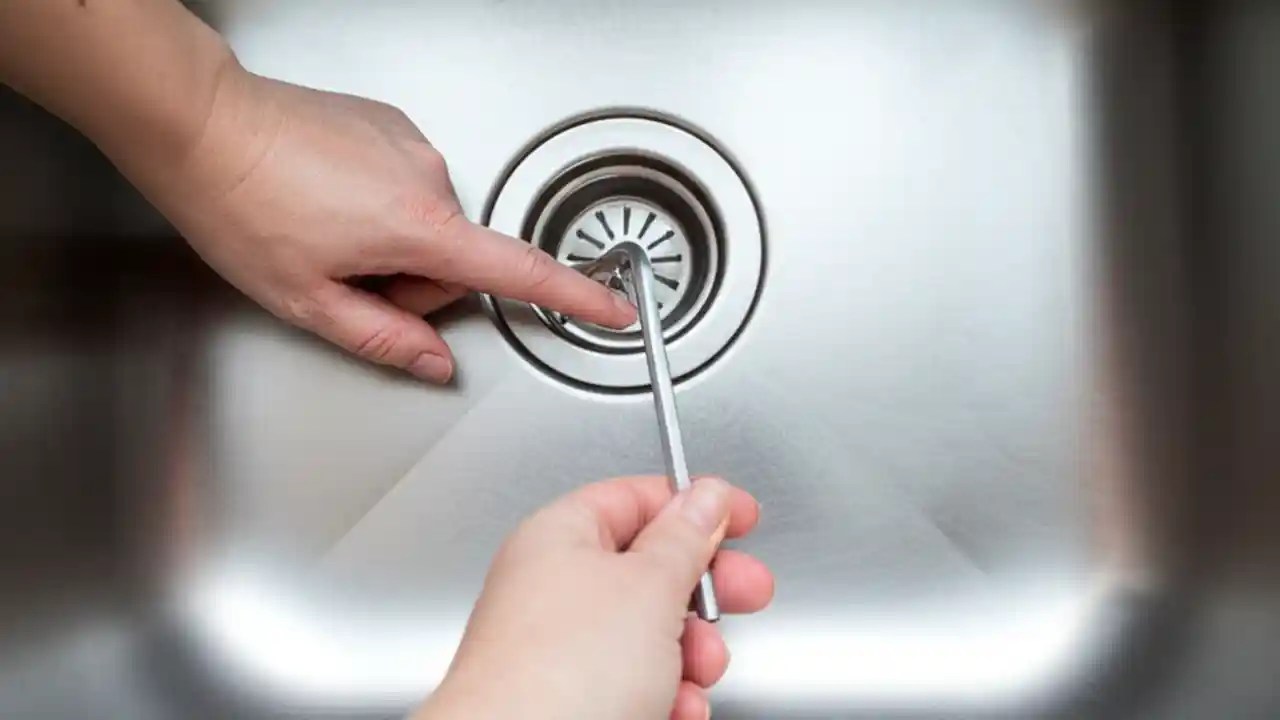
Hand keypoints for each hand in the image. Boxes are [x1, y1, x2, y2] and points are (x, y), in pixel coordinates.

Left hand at [114, 60, 635, 381]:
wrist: (201, 123)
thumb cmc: (242, 204)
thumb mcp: (309, 300)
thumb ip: (386, 339)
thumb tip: (435, 361)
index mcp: (417, 227)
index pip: (518, 272)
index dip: (575, 296)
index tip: (615, 309)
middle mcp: (428, 178)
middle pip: (453, 261)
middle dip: (409, 283)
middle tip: (343, 277)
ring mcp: (411, 145)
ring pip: (426, 224)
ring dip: (388, 243)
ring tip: (322, 233)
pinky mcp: (390, 126)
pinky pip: (405, 186)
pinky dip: (373, 205)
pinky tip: (324, 201)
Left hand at [417, 477, 773, 719]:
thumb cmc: (556, 676)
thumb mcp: (649, 587)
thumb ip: (686, 536)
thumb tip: (706, 497)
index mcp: (559, 538)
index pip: (636, 498)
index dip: (695, 504)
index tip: (742, 516)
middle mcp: (554, 589)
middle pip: (652, 571)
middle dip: (705, 592)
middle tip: (744, 594)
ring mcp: (561, 649)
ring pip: (651, 636)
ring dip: (691, 655)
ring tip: (694, 671)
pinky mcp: (572, 699)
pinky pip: (637, 683)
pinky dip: (667, 696)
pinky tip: (674, 709)